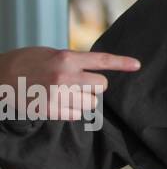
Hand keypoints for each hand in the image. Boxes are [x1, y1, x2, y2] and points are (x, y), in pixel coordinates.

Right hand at [0, 47, 139, 119]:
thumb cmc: (26, 62)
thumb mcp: (51, 54)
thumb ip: (74, 60)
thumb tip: (95, 68)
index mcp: (66, 58)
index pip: (102, 60)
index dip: (122, 63)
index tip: (137, 65)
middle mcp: (65, 76)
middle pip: (101, 86)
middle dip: (94, 86)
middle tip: (79, 84)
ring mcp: (58, 95)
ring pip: (91, 102)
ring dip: (84, 100)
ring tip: (67, 94)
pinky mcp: (50, 110)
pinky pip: (76, 115)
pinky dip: (72, 111)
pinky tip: (59, 103)